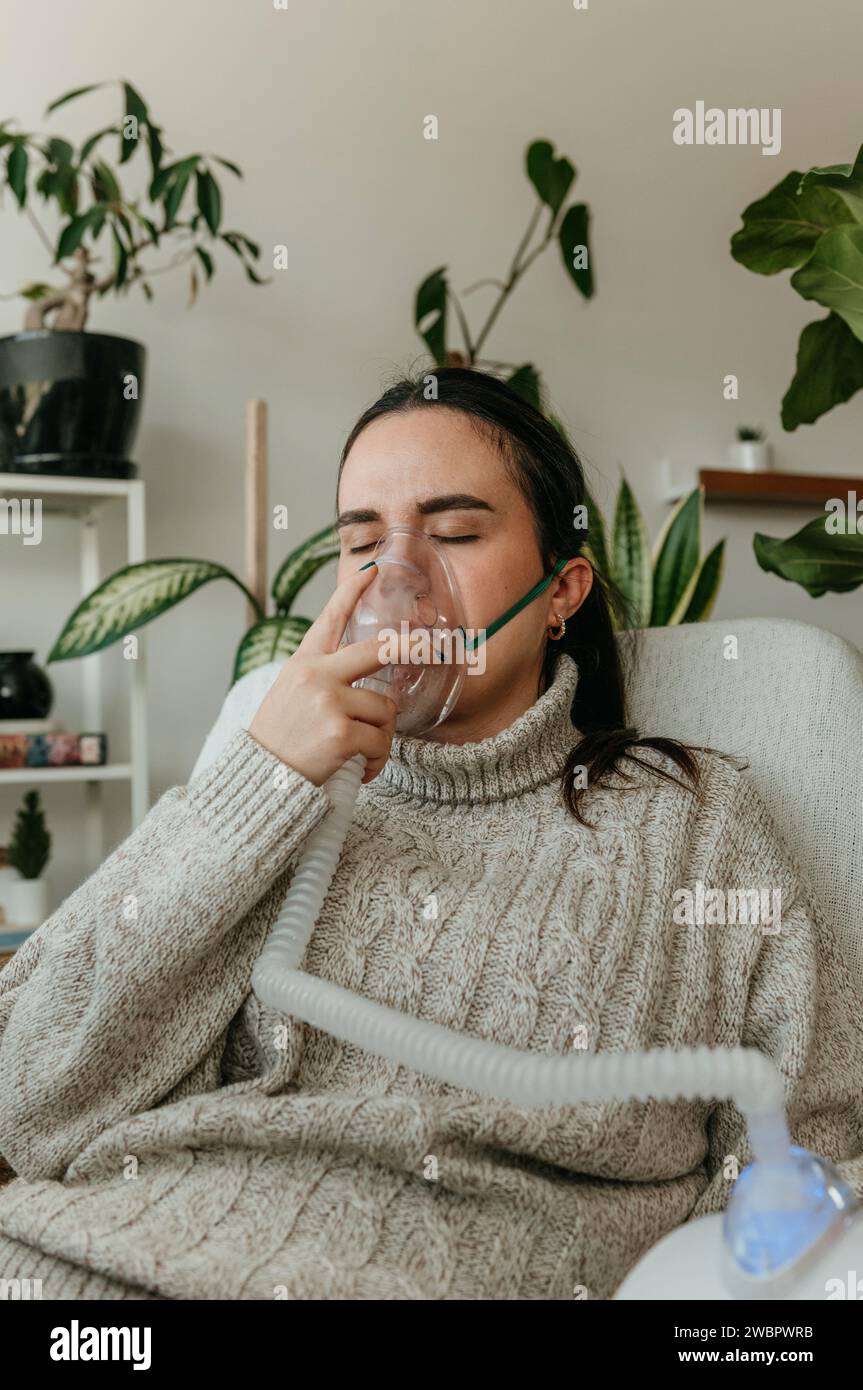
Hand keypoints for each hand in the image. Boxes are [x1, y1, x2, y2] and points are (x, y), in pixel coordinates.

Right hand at [248, 563, 396, 784]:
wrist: (262, 779)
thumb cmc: (280, 740)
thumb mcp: (289, 694)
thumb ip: (321, 677)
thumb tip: (363, 676)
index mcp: (303, 663)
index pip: (329, 619)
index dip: (351, 591)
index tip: (370, 571)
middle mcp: (316, 675)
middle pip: (377, 651)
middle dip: (408, 649)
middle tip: (429, 648)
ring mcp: (329, 702)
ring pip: (385, 709)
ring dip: (381, 736)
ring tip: (361, 753)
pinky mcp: (341, 733)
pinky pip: (381, 742)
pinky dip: (377, 761)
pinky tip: (362, 769)